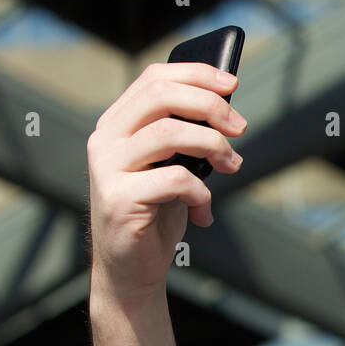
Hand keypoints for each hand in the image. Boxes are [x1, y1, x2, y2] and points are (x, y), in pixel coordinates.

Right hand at [87, 61, 245, 304]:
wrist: (130, 270)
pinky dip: (201, 193)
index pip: (153, 79)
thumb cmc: (154, 216)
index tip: (231, 84)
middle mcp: (105, 140)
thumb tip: (226, 110)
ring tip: (231, 165)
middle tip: (239, 127)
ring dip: (213, 145)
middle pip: (160, 96)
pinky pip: (175, 180)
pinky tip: (204, 212)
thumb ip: (183, 136)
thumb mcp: (168, 166)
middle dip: (209, 105)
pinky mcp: (120, 199)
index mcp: (115, 125)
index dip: (196, 74)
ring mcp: (108, 169)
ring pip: (168, 133)